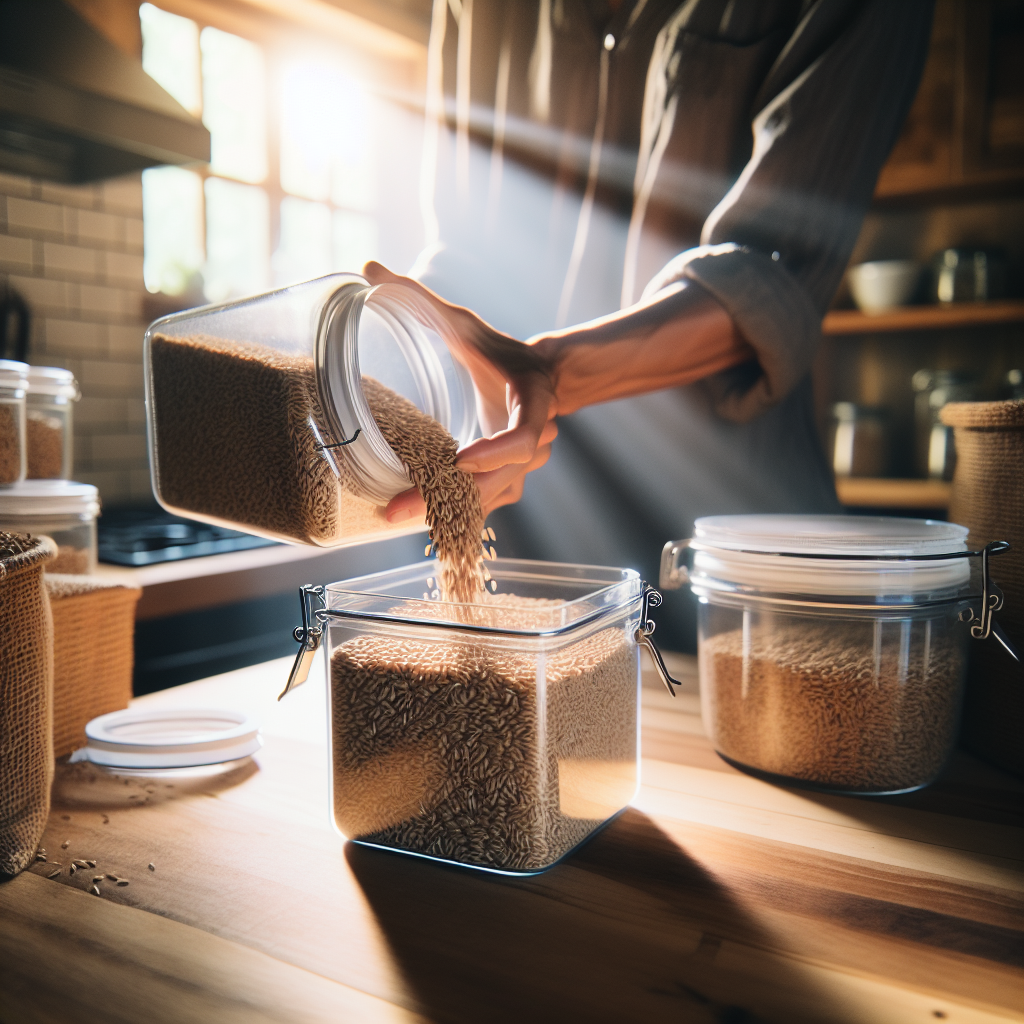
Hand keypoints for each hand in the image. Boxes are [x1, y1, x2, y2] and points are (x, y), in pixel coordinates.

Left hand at [362, 262, 558, 518]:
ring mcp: (524, 469)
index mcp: (534, 404)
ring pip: (487, 499)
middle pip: (494, 481)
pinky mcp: (509, 483)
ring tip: (395, 518)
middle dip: (444, 497)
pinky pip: (483, 504)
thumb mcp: (463, 322)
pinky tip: (416, 523)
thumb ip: (418, 296)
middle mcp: (536, 444)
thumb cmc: (499, 350)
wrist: (540, 378)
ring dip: (444, 512)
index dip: (495, 452)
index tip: (459, 458)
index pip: (523, 438)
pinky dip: (452, 514)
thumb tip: (367, 266)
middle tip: (397, 508)